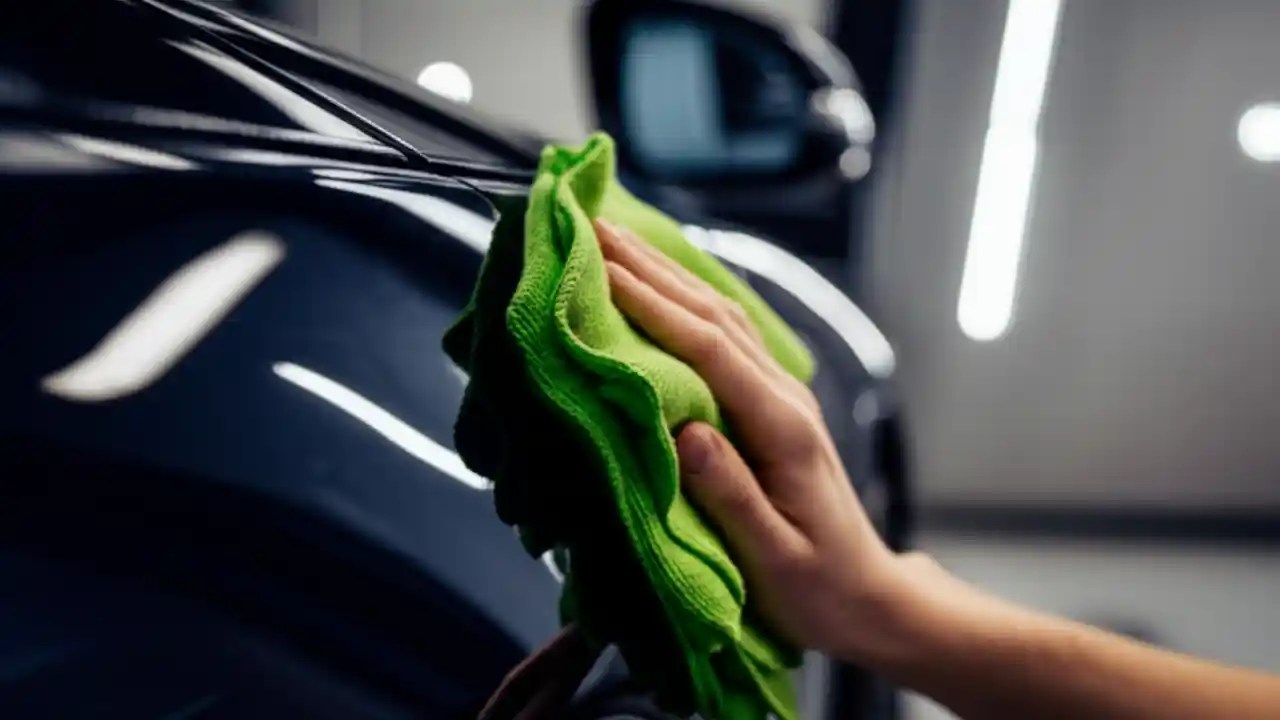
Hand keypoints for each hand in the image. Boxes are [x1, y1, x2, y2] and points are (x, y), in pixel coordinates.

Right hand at [595, 219, 919, 663]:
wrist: (868, 597)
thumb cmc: (816, 588)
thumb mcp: (772, 557)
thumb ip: (731, 494)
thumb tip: (684, 429)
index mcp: (782, 428)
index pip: (711, 349)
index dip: (654, 305)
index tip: (600, 265)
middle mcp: (784, 397)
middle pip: (714, 315)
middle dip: (651, 267)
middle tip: (592, 224)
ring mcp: (781, 396)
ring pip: (722, 317)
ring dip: (668, 273)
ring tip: (615, 236)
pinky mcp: (772, 405)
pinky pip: (727, 337)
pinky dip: (689, 300)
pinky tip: (665, 283)